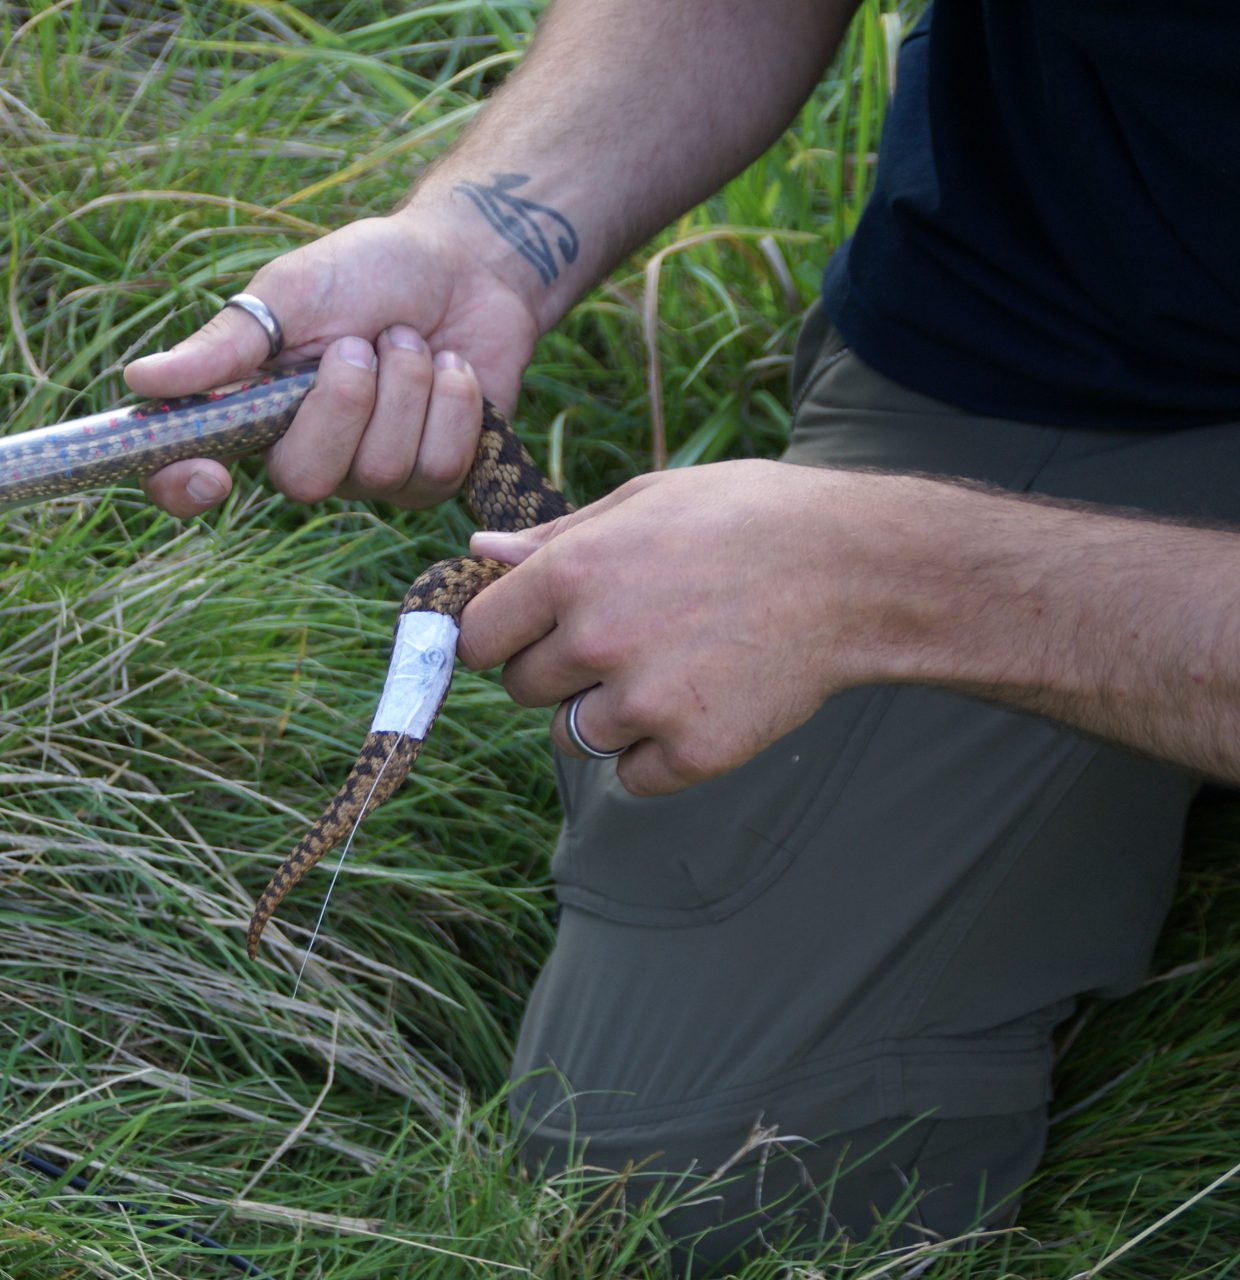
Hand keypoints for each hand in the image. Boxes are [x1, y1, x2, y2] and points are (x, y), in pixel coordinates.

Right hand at [125, 213, 539, 515]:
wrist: (466, 260)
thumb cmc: (368, 270)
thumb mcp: (290, 291)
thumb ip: (225, 344)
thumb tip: (138, 380)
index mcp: (249, 408)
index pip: (186, 475)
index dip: (183, 490)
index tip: (210, 474)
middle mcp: (302, 452)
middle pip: (304, 480)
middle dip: (344, 401)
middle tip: (362, 342)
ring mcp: (368, 473)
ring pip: (380, 470)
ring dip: (405, 384)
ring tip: (409, 340)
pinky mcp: (432, 476)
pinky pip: (438, 466)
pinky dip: (450, 400)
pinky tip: (449, 366)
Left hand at [456, 460, 898, 795]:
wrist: (858, 571)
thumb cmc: (749, 518)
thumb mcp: (645, 500)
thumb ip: (555, 536)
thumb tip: (479, 548)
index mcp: (572, 572)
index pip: (477, 637)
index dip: (499, 636)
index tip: (529, 632)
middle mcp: (596, 639)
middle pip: (521, 689)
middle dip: (555, 672)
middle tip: (623, 640)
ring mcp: (644, 702)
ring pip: (573, 737)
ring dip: (604, 716)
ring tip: (669, 667)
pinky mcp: (693, 752)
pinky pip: (633, 777)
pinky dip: (657, 755)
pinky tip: (701, 703)